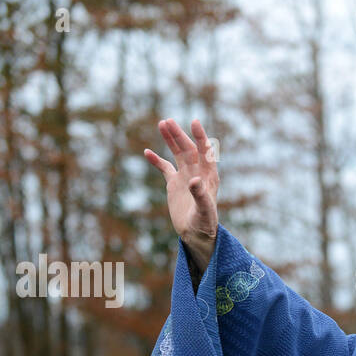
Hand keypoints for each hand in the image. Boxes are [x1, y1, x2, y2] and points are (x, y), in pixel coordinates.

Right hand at [144, 118, 218, 270]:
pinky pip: (165, 168)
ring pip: (178, 154)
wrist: (196, 234)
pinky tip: (147, 152)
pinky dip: (157, 160)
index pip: (206, 152)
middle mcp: (198, 173)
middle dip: (179, 135)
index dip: (200, 137)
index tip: (194, 122)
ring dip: (170, 140)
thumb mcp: (204, 211)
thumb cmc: (205, 224)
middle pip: (188, 149)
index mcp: (209, 176)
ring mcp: (186, 176)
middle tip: (168, 121)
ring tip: (162, 124)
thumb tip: (194, 180)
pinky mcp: (175, 184)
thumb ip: (200, 195)